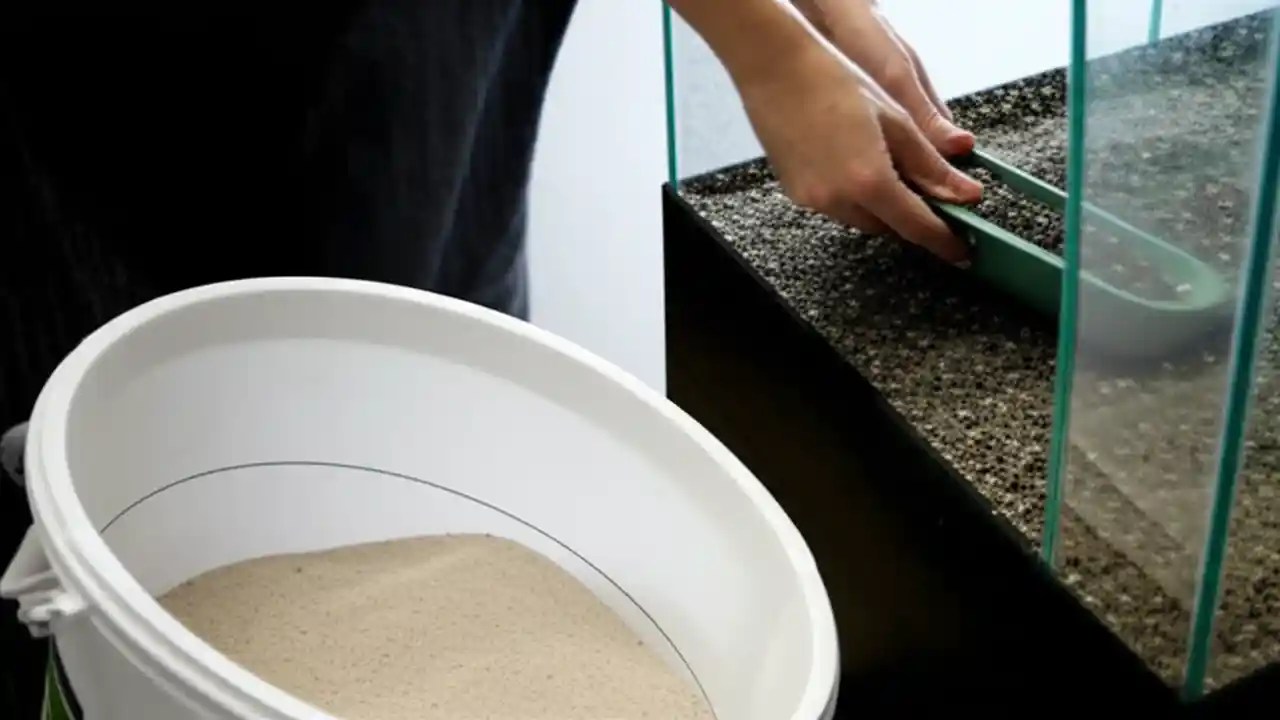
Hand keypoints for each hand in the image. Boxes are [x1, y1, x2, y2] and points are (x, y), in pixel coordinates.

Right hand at [734, 29, 981, 262]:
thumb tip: (966, 194)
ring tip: (886, 168)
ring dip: (880, 206)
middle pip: (888, 226)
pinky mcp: (795, 193)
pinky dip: (852, 196)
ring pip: (860, 219)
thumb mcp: (896, 119)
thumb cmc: (835, 81)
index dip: (943, 242)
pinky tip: (853, 163)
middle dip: (910, 216)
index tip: (962, 251)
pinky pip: (835, 207)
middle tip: (929, 194)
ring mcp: (812, 199)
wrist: (775, 68)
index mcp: (869, 180)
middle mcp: (838, 199)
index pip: (916, 226)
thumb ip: (931, 165)